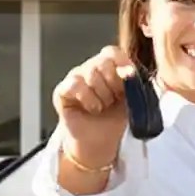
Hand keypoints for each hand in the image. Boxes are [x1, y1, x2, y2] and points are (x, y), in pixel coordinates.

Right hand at [52, 45, 134, 168]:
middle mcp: (90, 68)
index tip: (130, 77)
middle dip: (113, 84)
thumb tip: (129, 71)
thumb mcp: (131, 100)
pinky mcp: (62, 91)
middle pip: (103, 62)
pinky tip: (92, 109)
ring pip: (90, 73)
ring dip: (102, 95)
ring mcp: (75, 77)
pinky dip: (88, 98)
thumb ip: (132, 84)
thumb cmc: (114, 119)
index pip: (112, 52)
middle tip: (114, 100)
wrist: (99, 142)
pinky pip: (75, 84)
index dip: (122, 63)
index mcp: (109, 67)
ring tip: (102, 107)